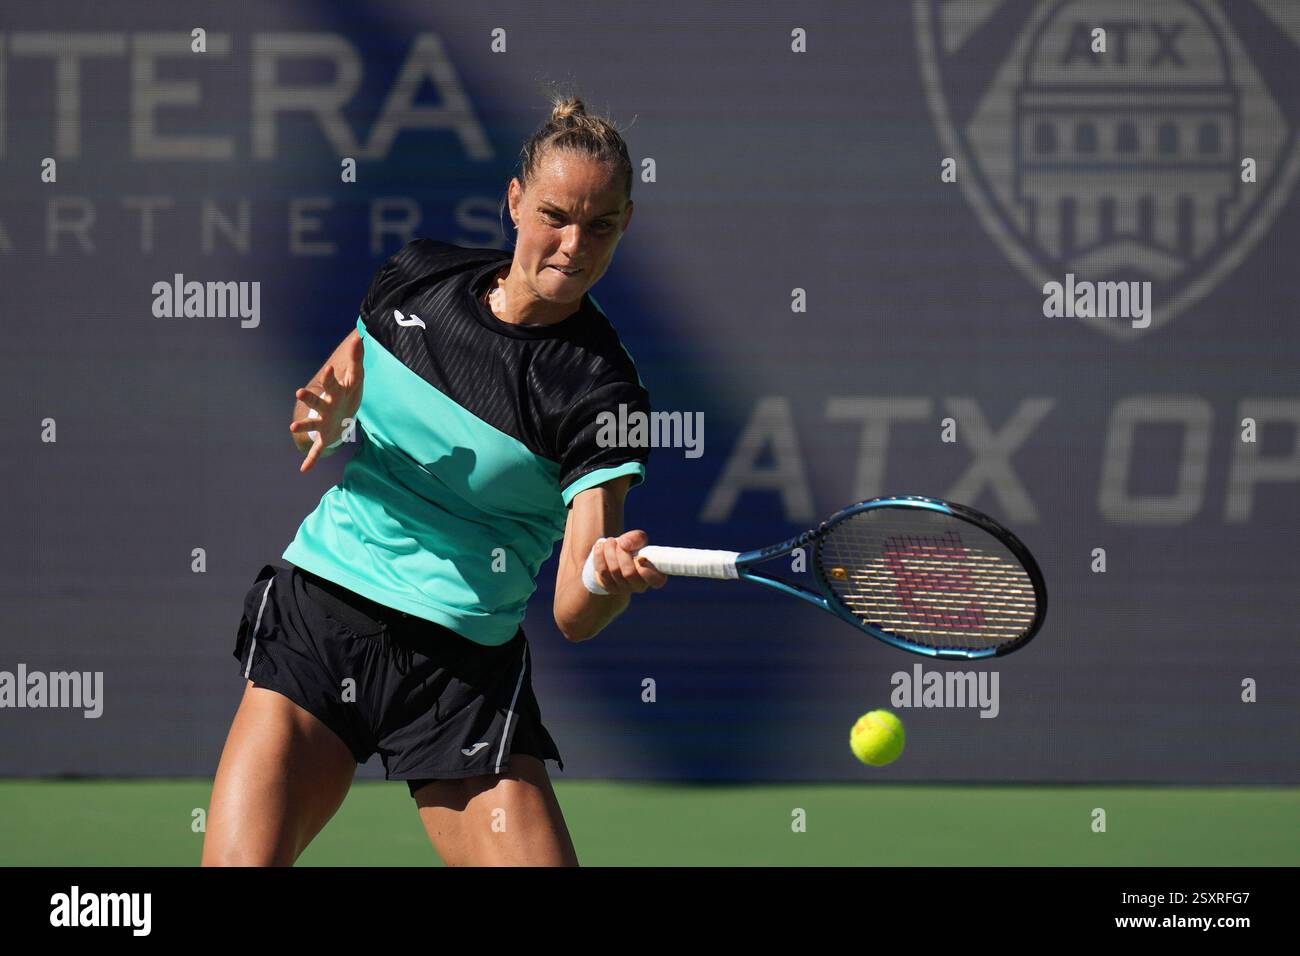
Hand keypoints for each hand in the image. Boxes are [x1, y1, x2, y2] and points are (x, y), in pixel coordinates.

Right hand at [290, 338, 363, 473]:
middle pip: (316, 402)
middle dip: (308, 398)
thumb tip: (360, 337)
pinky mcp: (325, 438)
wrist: (343, 415)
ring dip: (303, 425)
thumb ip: (357, 359)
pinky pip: (317, 450)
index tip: (329, 370)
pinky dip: (311, 460)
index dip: (331, 378)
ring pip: (311, 423)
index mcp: (334, 393)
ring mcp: (323, 423)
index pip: (332, 383)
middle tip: (298, 393)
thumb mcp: (356, 377)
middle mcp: (325, 408)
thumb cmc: (348, 393)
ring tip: (293, 426)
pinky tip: (303, 470)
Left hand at [587, 530, 667, 594]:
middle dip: (622, 553)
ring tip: (610, 541)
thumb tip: (624, 545)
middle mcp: (640, 585)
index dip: (647, 571)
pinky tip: (600, 547)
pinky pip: (602, 573)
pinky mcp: (610, 587)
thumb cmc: (633, 546)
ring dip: (609, 551)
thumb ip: (636, 538)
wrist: (615, 553)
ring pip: (614, 571)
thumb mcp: (638, 539)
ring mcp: (624, 589)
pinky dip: (599, 557)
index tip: (640, 556)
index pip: (656, 581)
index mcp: (655, 576)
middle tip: (619, 542)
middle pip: (629, 573)